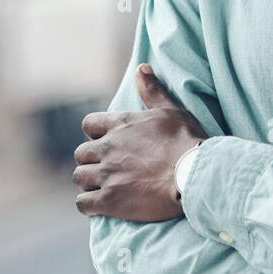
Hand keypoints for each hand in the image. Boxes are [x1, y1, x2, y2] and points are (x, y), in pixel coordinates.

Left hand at [73, 64, 207, 220]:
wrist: (193, 174)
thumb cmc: (185, 141)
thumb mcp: (171, 110)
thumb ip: (152, 90)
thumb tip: (141, 67)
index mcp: (120, 125)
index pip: (89, 125)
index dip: (94, 134)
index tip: (103, 141)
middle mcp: (108, 148)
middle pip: (81, 154)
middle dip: (90, 160)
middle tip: (104, 168)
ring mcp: (107, 175)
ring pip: (79, 177)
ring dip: (88, 182)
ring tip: (101, 187)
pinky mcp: (110, 201)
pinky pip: (83, 203)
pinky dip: (88, 205)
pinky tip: (99, 206)